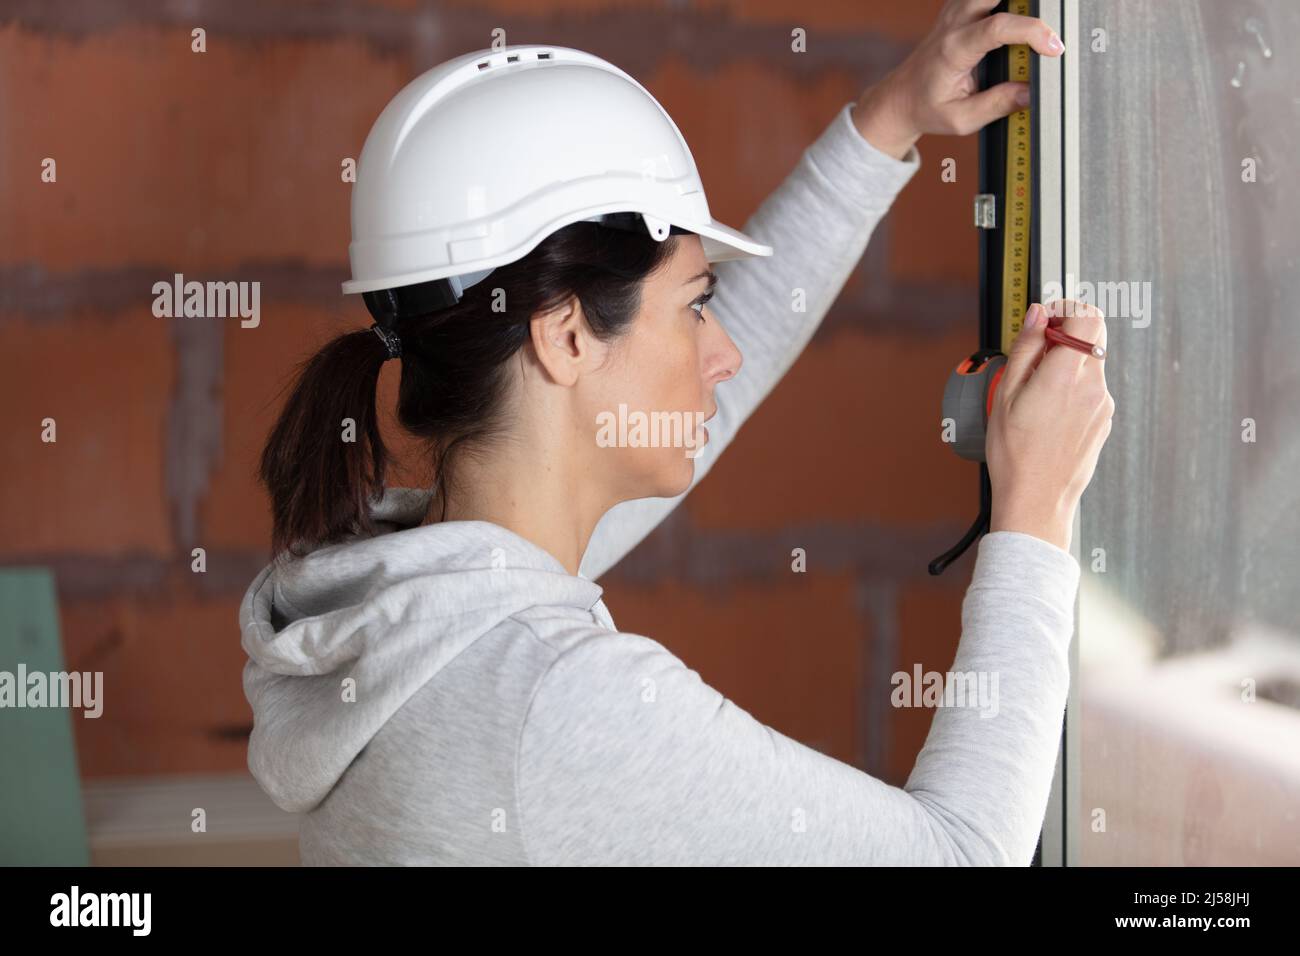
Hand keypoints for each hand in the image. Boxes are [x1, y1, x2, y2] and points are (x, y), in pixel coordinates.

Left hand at [851, 0, 1064, 159]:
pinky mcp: (959, 8)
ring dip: (1017, 2)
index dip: (1032, 32)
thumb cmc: (927, 109)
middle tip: (1050, 27)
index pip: (998, 27)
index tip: (1054, 49)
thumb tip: (1030, 92)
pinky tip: (1017, 17)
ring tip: (1036, 22)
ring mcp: (955, 11)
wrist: (901, 98)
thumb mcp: (961, 120)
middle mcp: (954, 24)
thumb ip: (996, 105)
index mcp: (953, 49)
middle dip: (1029, 5)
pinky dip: (1006, 2)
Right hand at [986, 300, 1113, 552]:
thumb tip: (1037, 315)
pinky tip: (1048, 409)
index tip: (1046, 319)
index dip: (1066, 309)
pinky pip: (1092, 387)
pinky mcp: (1104, 419)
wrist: (1036, 499)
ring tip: (1037, 388)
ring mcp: (1102, 404)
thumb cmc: (1015, 456)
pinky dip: (1074, 385)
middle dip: (1068, 330)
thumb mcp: (1006, 395)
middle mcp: (1092, 386)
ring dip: (1069, 360)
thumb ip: (1026, 348)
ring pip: (1092, 361)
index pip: (1086, 316)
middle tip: (1040, 346)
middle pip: (1094, 334)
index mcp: (1066, 376)